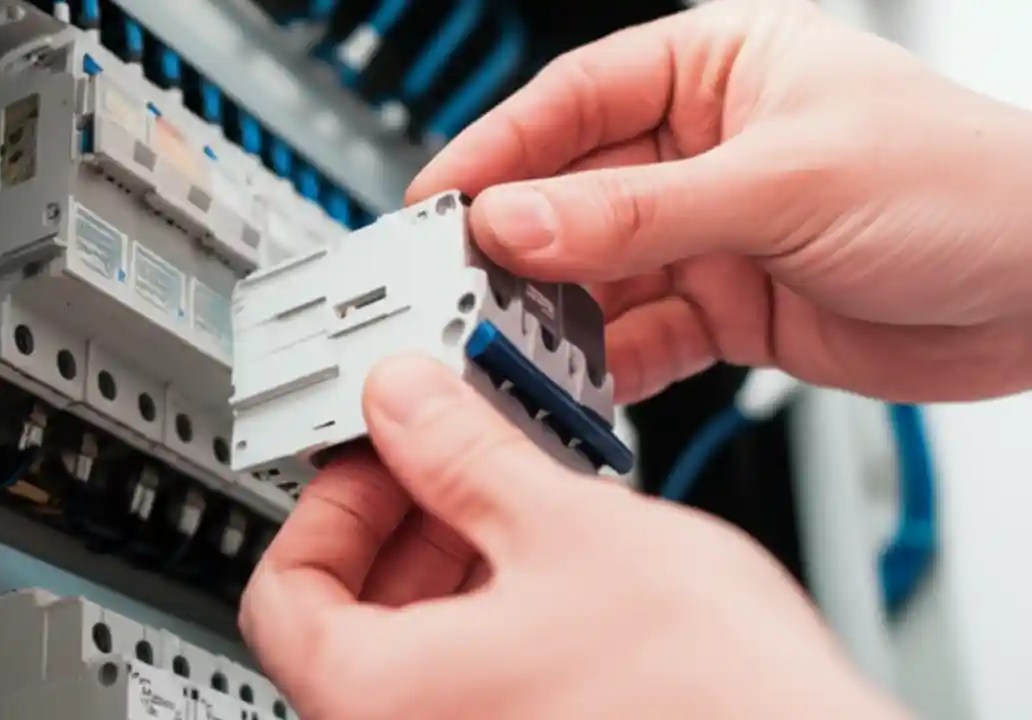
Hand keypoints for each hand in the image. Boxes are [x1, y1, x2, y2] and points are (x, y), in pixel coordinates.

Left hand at [239, 355, 904, 718]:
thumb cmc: (711, 695)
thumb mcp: (569, 531)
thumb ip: (465, 458)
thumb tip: (406, 405)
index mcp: (382, 696)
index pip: (285, 589)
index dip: (327, 502)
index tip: (378, 451)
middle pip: (348, 615)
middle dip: (398, 519)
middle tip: (450, 454)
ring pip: (418, 643)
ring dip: (452, 555)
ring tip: (516, 490)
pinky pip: (476, 673)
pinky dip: (494, 605)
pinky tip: (554, 555)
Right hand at [409, 0, 1031, 404]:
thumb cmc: (964, 187)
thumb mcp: (784, 183)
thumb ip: (638, 211)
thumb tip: (520, 221)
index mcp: (714, 73)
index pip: (575, 101)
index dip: (499, 149)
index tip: (441, 197)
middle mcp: (700, 151)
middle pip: (572, 196)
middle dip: (519, 247)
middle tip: (461, 289)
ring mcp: (708, 234)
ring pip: (600, 275)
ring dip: (558, 316)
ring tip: (513, 349)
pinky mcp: (725, 307)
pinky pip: (642, 337)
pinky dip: (608, 366)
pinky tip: (580, 384)